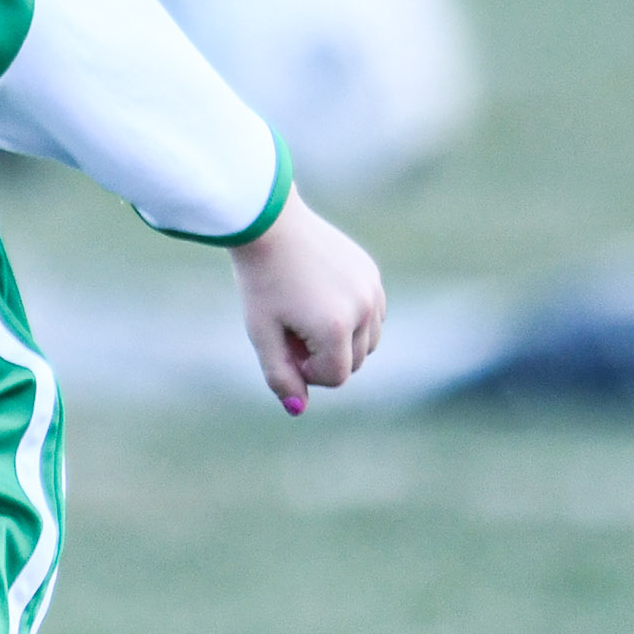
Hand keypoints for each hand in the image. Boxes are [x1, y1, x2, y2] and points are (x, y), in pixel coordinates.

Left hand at [230, 195, 383, 412]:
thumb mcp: (262, 333)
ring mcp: (372, 289)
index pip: (335, 377)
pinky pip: (372, 313)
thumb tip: (298, 409)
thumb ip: (280, 375)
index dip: (307, 370)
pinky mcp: (372, 274)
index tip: (284, 345)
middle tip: (292, 329)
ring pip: (368, 341)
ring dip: (343, 340)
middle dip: (324, 356)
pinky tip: (321, 299)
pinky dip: (354, 318)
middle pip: (355, 362)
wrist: (271, 224)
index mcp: (335, 328)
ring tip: (308, 316)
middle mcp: (363, 309)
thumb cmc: (261, 281)